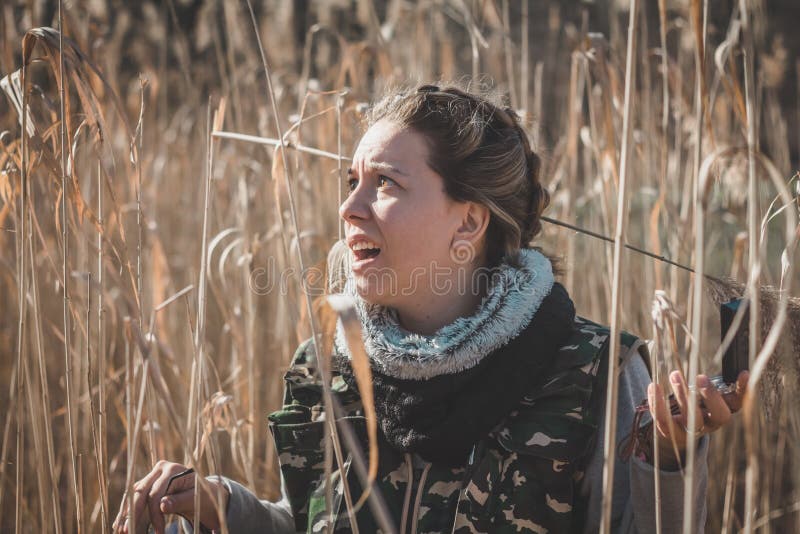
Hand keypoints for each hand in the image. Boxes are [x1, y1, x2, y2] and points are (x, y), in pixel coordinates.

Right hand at [112, 460, 228, 533]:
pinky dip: (127, 512)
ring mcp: (152, 476)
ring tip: (121, 531)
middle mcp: (160, 469)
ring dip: (126, 514)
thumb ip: (180, 501)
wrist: (203, 493)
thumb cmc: (202, 496)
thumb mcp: (196, 499)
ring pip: (134, 495)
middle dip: (133, 514)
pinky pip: (134, 499)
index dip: (155, 514)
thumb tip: (162, 505)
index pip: (156, 493)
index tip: (159, 531)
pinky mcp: (147, 485)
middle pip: (141, 492)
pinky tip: (119, 526)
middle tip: (128, 533)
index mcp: (173, 470)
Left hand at [647, 370, 748, 469]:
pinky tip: (654, 386)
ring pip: (691, 418)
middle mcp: (711, 424)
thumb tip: (730, 366)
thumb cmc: (693, 404)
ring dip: (682, 395)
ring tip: (675, 374)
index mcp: (722, 411)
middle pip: (718, 415)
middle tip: (700, 377)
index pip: (738, 403)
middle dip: (711, 396)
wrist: (674, 429)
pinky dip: (657, 403)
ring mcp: (692, 431)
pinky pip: (665, 421)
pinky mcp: (672, 434)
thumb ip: (713, 382)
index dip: (743, 390)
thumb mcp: (704, 393)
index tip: (743, 373)